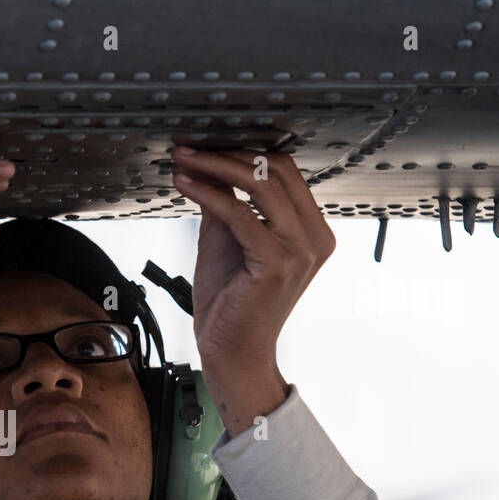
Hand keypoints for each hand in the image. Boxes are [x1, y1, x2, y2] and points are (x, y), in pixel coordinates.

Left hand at [168, 147, 334, 371]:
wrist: (233, 354)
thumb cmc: (231, 304)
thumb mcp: (226, 242)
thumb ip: (225, 204)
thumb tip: (208, 165)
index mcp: (311, 231)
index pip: (285, 171)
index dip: (244, 151)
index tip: (206, 144)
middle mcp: (314, 237)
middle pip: (277, 169)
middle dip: (228, 152)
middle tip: (189, 147)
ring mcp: (300, 250)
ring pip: (260, 185)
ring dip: (215, 166)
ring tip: (183, 159)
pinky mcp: (276, 263)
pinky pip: (239, 214)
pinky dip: (208, 194)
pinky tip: (185, 185)